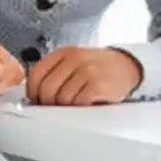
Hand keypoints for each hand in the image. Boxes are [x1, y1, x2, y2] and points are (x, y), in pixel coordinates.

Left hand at [27, 47, 141, 105]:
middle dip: (48, 103)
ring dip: (66, 107)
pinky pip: (78, 103)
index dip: (33, 92)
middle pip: (47, 89)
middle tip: (57, 107)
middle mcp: (74, 58)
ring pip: (62, 99)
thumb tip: (34, 96)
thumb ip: (54, 73)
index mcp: (64, 52)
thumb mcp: (74, 62)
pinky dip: (79, 108)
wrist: (127, 66)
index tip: (38, 100)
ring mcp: (87, 70)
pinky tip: (86, 103)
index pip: (36, 74)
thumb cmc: (97, 68)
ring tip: (76, 103)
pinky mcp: (97, 84)